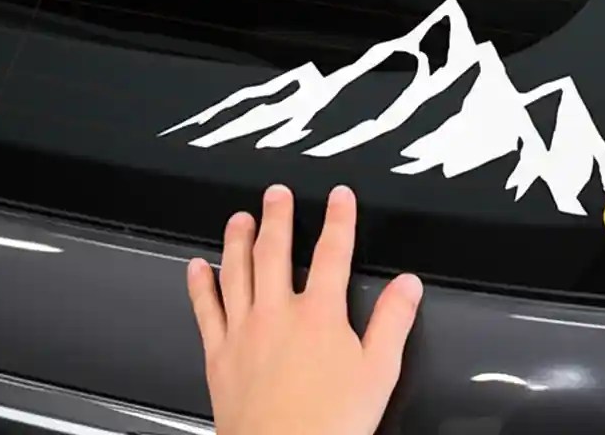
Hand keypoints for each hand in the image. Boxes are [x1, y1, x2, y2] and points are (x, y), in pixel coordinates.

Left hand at [187, 185, 422, 434]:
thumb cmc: (330, 423)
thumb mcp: (379, 371)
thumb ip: (393, 322)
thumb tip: (407, 284)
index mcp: (319, 315)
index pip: (332, 253)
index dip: (339, 219)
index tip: (340, 196)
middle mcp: (276, 314)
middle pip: (274, 251)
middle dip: (277, 217)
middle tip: (276, 193)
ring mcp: (242, 332)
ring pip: (236, 272)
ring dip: (237, 239)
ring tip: (239, 217)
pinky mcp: (218, 355)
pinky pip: (205, 310)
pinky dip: (199, 284)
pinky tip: (196, 267)